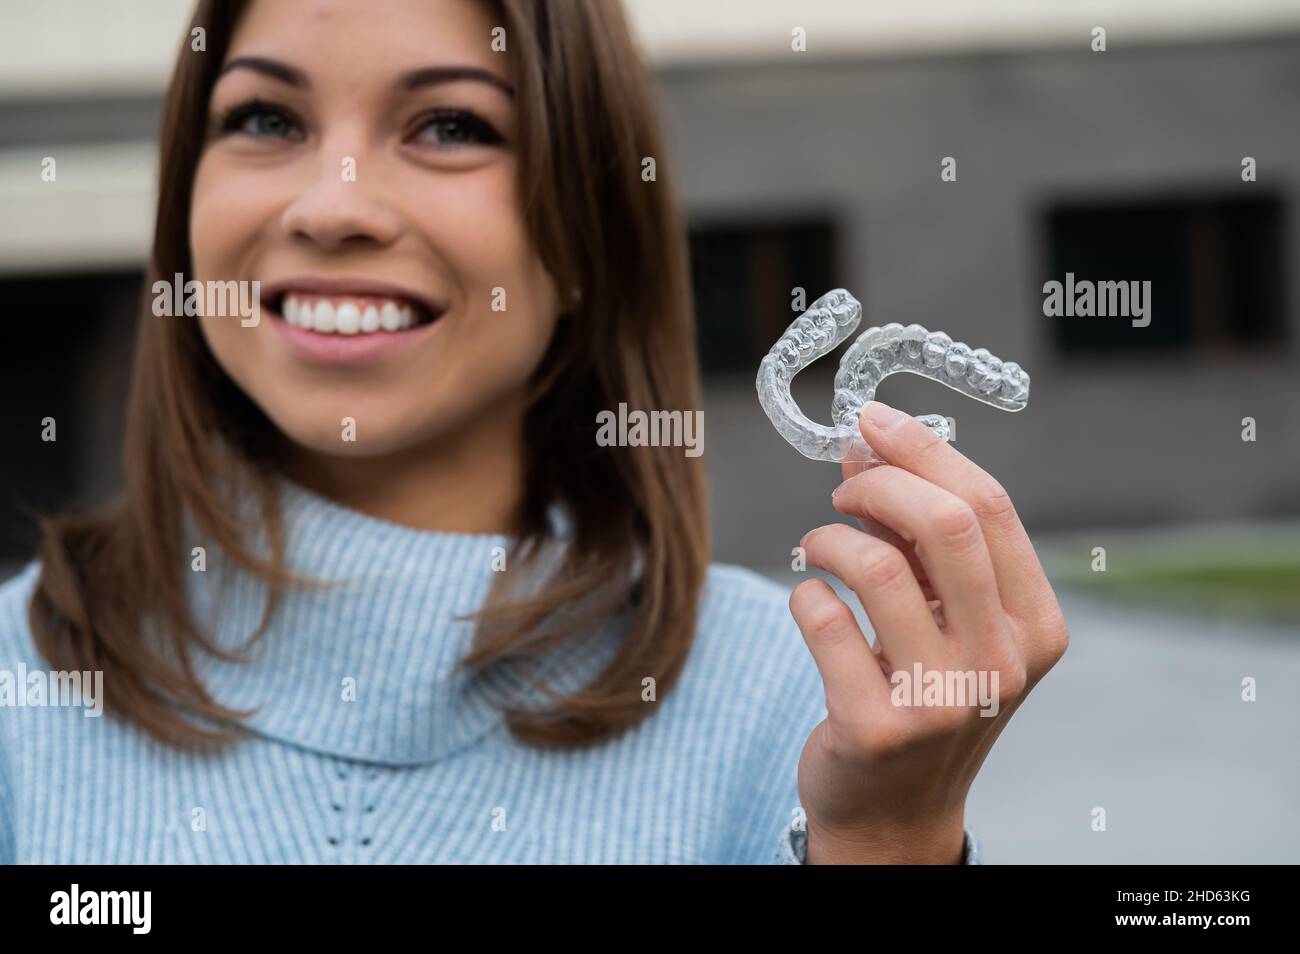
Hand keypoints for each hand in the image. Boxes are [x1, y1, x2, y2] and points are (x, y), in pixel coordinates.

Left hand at [790, 400, 1068, 862]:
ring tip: (818, 546)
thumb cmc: (921, 694)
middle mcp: (1002, 662)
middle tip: (842, 484)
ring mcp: (942, 698)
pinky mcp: (876, 724)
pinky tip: (809, 599)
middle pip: (945, 523)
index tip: (873, 419)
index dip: (924, 448)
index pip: (989, 507)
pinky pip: (823, 617)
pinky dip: (803, 591)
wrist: (893, 811)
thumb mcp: (948, 619)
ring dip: (830, 537)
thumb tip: (868, 445)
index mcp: (1035, 626)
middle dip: (878, 481)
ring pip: (876, 566)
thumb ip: (921, 539)